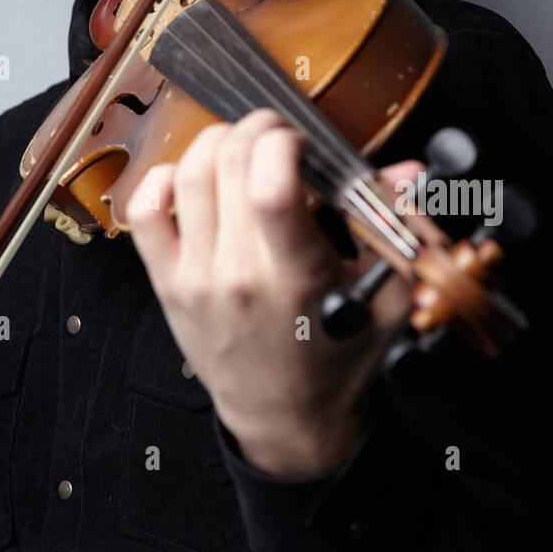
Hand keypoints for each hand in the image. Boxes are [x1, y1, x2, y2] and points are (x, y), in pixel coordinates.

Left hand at [125, 108, 420, 477]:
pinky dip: (161, 179)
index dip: (283, 143)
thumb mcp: (386, 298)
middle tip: (281, 137)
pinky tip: (193, 179)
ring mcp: (196, 276)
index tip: (304, 142)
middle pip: (230, 163)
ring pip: (188, 174)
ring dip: (218, 143)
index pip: (270, 187)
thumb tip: (408, 169)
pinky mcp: (168, 282)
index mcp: (295, 277)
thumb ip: (398, 229)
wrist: (288, 422)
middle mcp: (238, 273)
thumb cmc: (339, 359)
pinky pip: (144, 212)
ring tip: (245, 149)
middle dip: (259, 129)